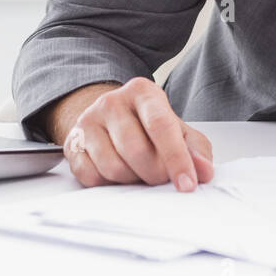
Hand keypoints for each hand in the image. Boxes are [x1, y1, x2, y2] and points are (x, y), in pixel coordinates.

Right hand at [59, 77, 213, 190]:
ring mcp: (88, 121)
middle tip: (161, 177)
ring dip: (132, 180)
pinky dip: (110, 184)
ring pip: (113, 167)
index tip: (187, 185)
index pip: (160, 125)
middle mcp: (112, 102)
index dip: (177, 159)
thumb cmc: (149, 127)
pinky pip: (92, 177)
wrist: (112, 119)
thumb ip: (196, 150)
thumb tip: (203, 171)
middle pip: (136, 150)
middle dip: (155, 174)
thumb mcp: (179, 131)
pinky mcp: (73, 144)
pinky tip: (119, 173)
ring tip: (139, 172)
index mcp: (142, 91)